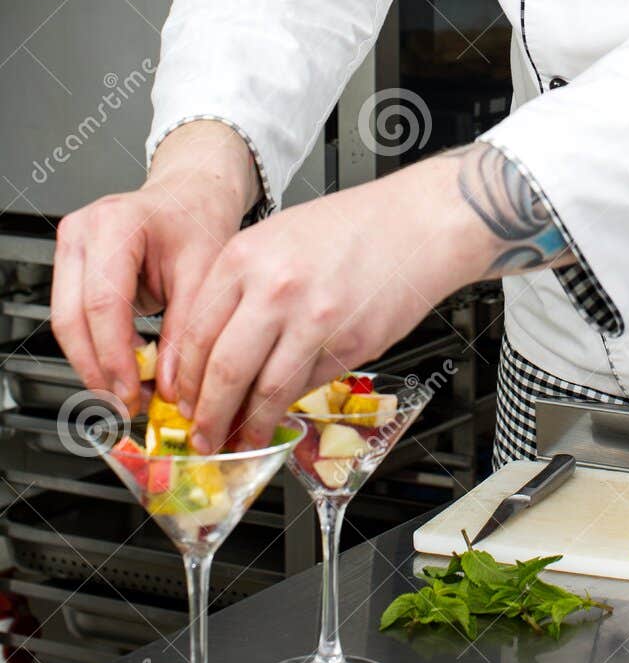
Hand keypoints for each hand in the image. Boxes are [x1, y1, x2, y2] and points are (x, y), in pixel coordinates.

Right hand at [51, 122, 258, 409]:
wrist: (191, 193)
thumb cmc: (198, 218)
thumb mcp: (205, 270)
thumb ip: (186, 329)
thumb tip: (168, 384)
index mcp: (116, 223)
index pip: (103, 302)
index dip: (114, 356)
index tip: (132, 392)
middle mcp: (81, 232)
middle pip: (72, 318)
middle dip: (98, 369)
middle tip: (128, 403)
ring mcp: (69, 247)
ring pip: (66, 324)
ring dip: (94, 365)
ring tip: (130, 393)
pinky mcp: (70, 266)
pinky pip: (74, 319)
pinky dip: (96, 350)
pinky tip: (122, 371)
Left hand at [170, 149, 490, 451]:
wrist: (415, 223)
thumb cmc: (349, 227)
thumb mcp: (275, 239)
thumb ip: (239, 288)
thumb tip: (208, 350)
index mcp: (245, 257)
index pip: (195, 334)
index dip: (183, 380)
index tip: (180, 401)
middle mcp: (275, 288)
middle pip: (224, 371)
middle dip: (207, 416)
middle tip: (201, 436)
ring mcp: (314, 319)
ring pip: (266, 391)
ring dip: (248, 426)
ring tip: (239, 439)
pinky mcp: (349, 344)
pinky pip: (308, 386)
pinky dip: (290, 406)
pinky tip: (281, 413)